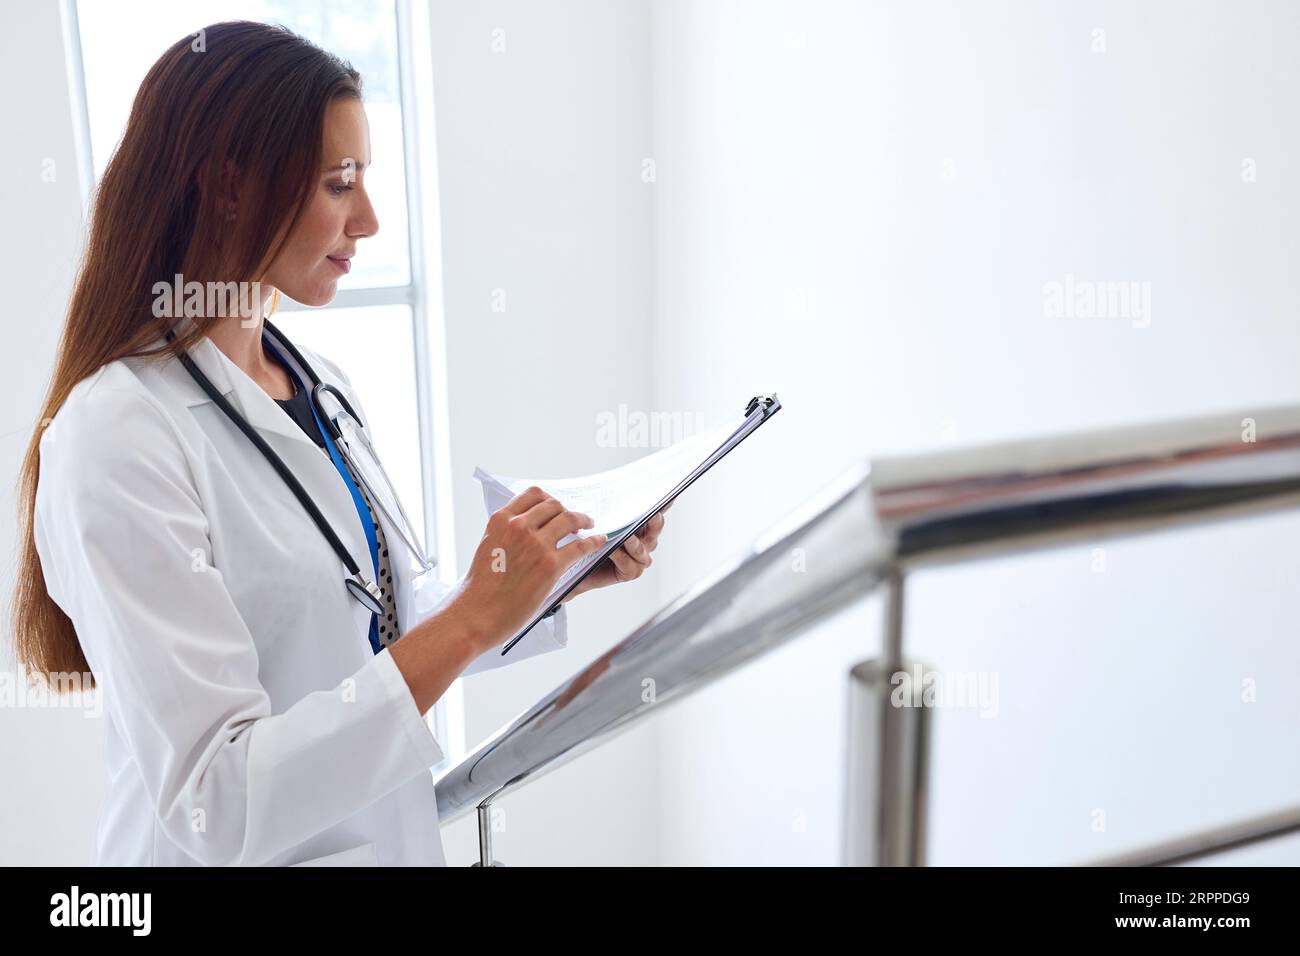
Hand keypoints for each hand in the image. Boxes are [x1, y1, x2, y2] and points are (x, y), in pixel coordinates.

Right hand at [452, 486, 607, 651]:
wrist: (475, 615)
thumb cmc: (479, 589)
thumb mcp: (488, 548)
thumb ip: (507, 534)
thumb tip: (528, 531)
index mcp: (501, 520)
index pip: (532, 494)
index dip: (550, 499)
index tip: (557, 507)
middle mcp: (519, 526)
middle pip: (554, 505)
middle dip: (566, 510)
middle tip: (575, 519)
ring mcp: (536, 544)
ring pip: (569, 520)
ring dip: (583, 520)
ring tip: (588, 525)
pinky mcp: (550, 565)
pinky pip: (580, 546)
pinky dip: (593, 542)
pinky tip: (599, 541)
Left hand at [561, 501, 670, 602]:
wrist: (579, 565)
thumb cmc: (590, 540)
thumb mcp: (600, 519)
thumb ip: (611, 508)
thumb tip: (613, 487)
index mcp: (641, 525)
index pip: (654, 510)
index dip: (664, 503)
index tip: (668, 495)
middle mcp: (645, 540)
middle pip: (655, 528)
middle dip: (654, 520)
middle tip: (652, 514)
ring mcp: (640, 557)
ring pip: (641, 547)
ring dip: (633, 542)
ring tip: (626, 536)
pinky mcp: (631, 572)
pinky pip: (628, 563)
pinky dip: (620, 556)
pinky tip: (611, 550)